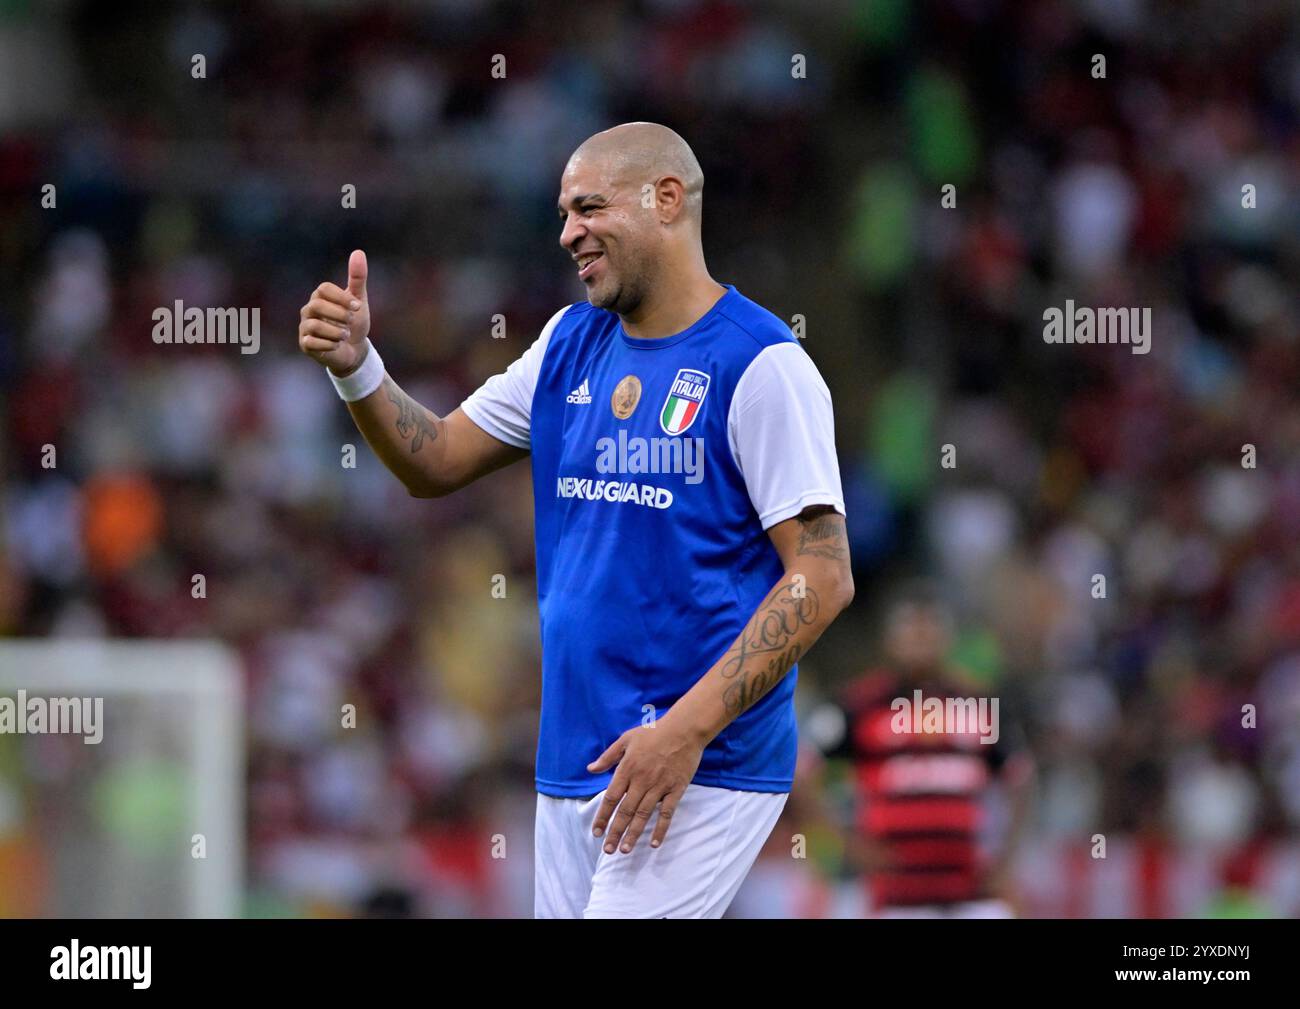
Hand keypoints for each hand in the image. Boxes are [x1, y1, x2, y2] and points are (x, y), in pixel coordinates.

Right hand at [298, 249, 371, 374]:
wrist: (354, 350)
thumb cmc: (354, 323)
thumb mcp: (358, 301)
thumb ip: (357, 278)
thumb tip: (358, 252)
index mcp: (320, 297)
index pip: (324, 289)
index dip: (342, 297)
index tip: (358, 306)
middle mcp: (308, 310)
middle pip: (317, 305)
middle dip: (339, 314)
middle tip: (352, 321)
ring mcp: (305, 327)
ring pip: (314, 325)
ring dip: (336, 331)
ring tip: (346, 335)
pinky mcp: (305, 345)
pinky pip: (311, 343)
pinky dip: (329, 345)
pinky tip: (337, 345)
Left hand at [587, 715, 705, 853]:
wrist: (684, 729)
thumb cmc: (654, 731)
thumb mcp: (626, 739)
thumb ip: (608, 756)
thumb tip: (590, 769)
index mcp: (627, 769)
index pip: (611, 798)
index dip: (603, 816)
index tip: (596, 832)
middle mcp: (641, 781)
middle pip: (625, 811)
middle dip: (615, 832)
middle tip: (608, 850)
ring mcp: (659, 786)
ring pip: (643, 815)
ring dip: (633, 834)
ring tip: (625, 850)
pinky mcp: (676, 789)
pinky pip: (667, 813)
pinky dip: (660, 829)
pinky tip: (654, 843)